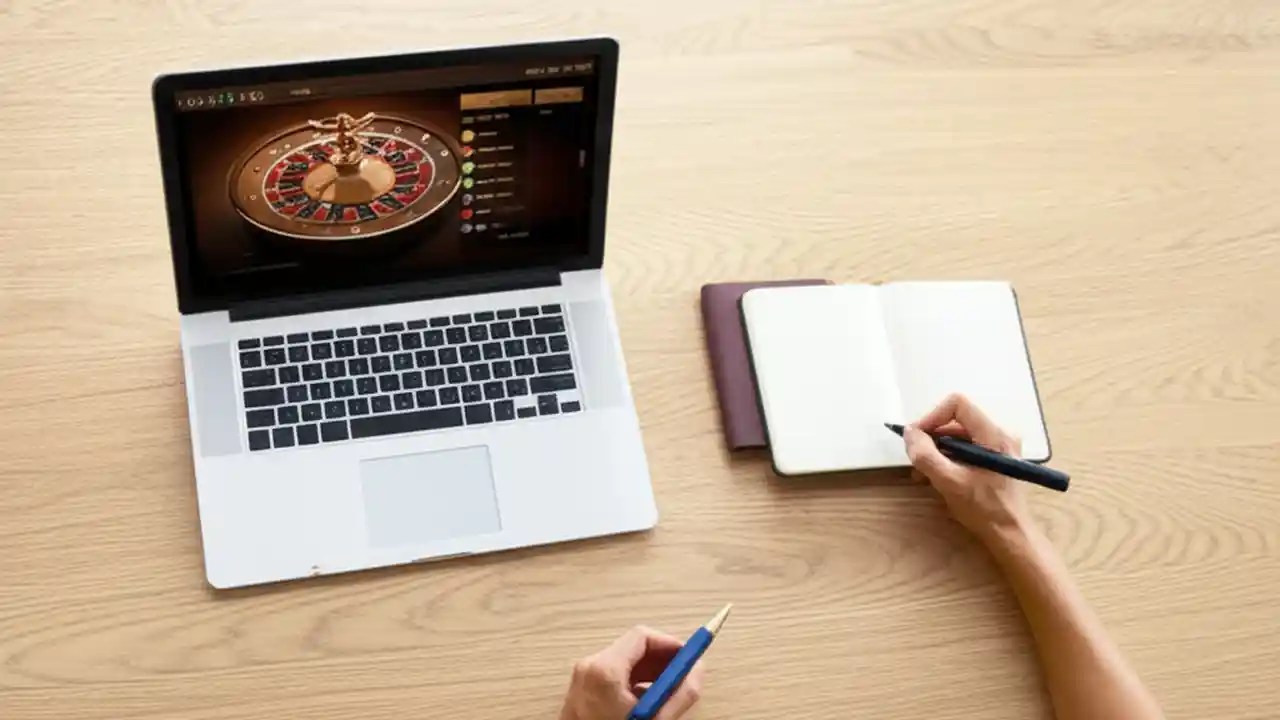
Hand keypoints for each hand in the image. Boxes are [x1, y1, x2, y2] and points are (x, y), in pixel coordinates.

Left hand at [559, 625, 703, 719]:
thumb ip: (682, 692)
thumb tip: (698, 669)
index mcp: (605, 670)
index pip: (643, 637)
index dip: (670, 644)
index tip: (689, 657)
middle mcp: (589, 668)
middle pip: (633, 649)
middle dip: (662, 661)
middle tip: (683, 678)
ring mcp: (582, 680)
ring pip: (625, 664)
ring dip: (650, 674)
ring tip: (667, 697)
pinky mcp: (581, 692)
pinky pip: (613, 677)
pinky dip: (634, 685)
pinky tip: (646, 706)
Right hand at [903, 393, 1030, 541]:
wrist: (1011, 535)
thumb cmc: (984, 510)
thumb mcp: (949, 483)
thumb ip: (926, 456)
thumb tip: (909, 433)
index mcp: (994, 435)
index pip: (958, 404)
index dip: (932, 417)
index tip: (916, 438)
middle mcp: (999, 434)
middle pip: (956, 420)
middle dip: (932, 437)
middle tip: (916, 459)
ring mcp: (999, 446)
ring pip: (958, 435)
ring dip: (937, 451)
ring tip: (923, 473)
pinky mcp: (995, 458)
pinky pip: (966, 448)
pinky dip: (948, 458)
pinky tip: (937, 477)